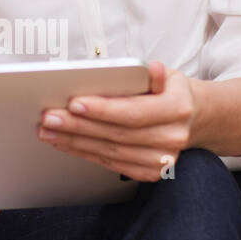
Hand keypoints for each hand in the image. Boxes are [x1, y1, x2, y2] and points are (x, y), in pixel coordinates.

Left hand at [37, 60, 197, 181]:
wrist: (192, 119)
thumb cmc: (168, 91)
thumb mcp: (166, 75)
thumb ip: (152, 74)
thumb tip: (152, 68)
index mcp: (177, 108)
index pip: (133, 111)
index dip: (103, 109)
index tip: (74, 103)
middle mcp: (172, 138)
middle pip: (117, 133)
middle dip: (78, 126)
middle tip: (48, 117)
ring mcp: (162, 160)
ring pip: (110, 151)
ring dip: (74, 141)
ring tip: (47, 130)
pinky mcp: (150, 172)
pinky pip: (111, 163)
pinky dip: (84, 152)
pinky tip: (64, 142)